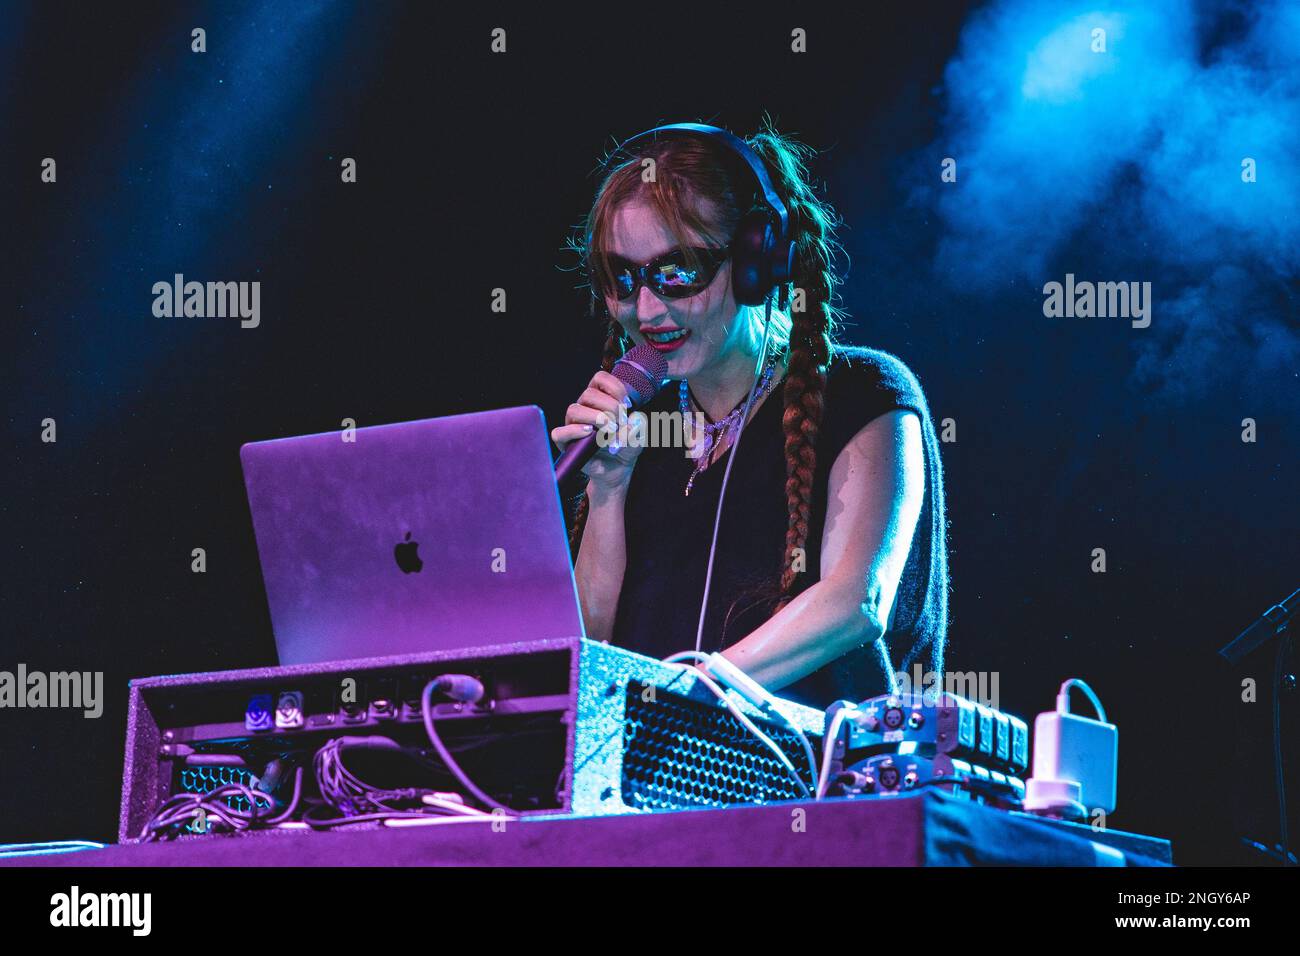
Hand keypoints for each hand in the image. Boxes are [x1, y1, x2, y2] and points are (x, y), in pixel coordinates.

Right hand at [550, 370, 645, 487]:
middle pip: (589, 394)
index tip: (628, 405)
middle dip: (610, 407)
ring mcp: (573, 424)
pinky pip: (560, 432)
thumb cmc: (626, 447)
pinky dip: (574, 431)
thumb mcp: (638, 436)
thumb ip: (637, 427)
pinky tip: (589, 433)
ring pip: (574, 409)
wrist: (618, 470)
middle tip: (621, 422)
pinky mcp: (566, 442)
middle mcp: (585, 408)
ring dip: (596, 417)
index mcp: (600, 399)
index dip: (615, 388)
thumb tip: (629, 422)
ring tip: (610, 429)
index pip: (600, 379)